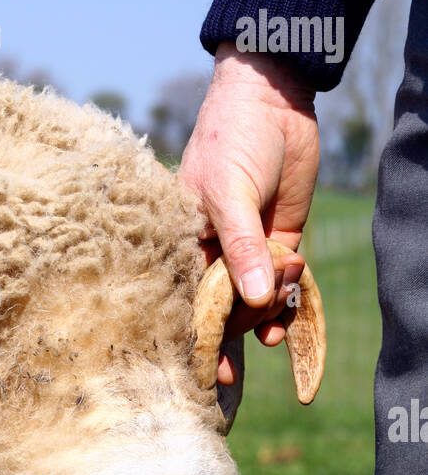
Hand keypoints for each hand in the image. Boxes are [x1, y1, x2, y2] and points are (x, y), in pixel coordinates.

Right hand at [180, 43, 319, 382]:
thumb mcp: (229, 193)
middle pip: (226, 309)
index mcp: (185, 244)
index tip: (211, 374)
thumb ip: (241, 247)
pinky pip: (280, 286)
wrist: (274, 100)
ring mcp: (247, 250)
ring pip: (256, 300)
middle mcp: (214, 253)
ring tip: (288, 282)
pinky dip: (285, 305)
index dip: (200, 338)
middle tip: (268, 302)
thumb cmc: (233, 140)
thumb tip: (253, 300)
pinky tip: (286, 319)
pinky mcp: (278, 242)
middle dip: (246, 317)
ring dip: (272, 307)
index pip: (189, 302)